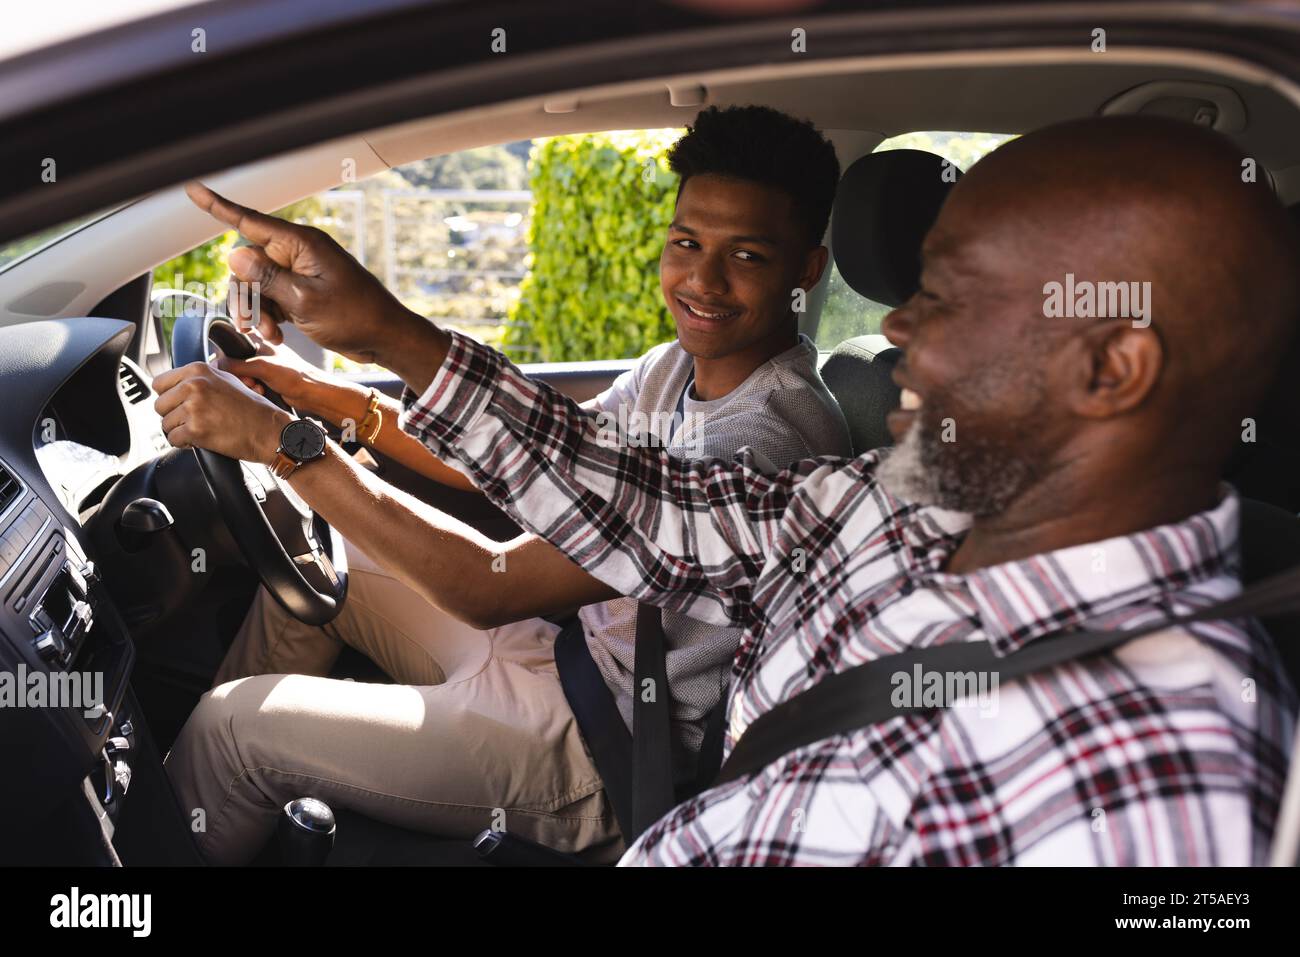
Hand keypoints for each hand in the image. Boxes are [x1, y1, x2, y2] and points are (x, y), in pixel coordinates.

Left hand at [153, 360, 292, 463]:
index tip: (179, 405)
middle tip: (194, 421)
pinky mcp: (195, 429)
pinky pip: (173, 440)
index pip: (159, 383)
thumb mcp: (227, 380)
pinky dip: (184, 444)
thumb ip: (200, 379)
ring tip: (201, 430)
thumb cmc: (253, 409)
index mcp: (198, 370)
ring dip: (179, 431)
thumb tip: (176, 384)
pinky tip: (201, 440)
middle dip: (173, 416)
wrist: (270, 431)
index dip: (168, 397)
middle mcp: (193, 385)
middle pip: (159, 405)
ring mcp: (194, 407)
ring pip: (165, 424)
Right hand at [185, 182, 426, 365]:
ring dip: (256, 310)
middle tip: (252, 321)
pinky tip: (278, 334)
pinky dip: (269, 316)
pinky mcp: (302, 292)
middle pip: (247, 262)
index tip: (192, 189)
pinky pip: (270, 298)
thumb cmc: (355, 317)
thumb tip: (235, 254)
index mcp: (302, 244)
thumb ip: (266, 278)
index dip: (218, 206)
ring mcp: (300, 273)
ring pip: (256, 285)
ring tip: (270, 333)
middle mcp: (298, 253)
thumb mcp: (304, 300)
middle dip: (244, 293)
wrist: (385, 338)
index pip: (250, 221)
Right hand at [216, 331, 331, 411]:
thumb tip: (215, 366)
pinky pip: (247, 383)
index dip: (228, 359)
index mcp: (257, 339)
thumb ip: (236, 365)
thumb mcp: (262, 367)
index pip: (229, 344)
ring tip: (258, 388)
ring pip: (238, 375)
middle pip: (232, 362)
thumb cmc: (294, 375)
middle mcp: (256, 350)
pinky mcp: (263, 378)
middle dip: (238, 376)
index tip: (233, 370)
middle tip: (250, 382)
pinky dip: (251, 389)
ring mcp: (260, 365)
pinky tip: (261, 392)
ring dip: (245, 385)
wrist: (311, 394)